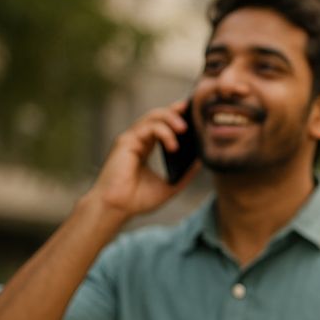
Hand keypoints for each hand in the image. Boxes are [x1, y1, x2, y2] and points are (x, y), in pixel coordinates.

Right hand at [86, 98, 199, 221]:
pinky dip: (164, 133)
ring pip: (153, 117)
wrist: (117, 209)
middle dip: (175, 111)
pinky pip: (148, 128)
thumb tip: (201, 161)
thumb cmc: (137, 200)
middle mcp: (137, 140)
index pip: (161, 124)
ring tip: (185, 129)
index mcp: (145, 147)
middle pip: (157, 116)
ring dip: (171, 119)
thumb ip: (185, 174)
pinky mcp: (126, 142)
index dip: (176, 115)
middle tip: (191, 112)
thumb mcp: (169, 186)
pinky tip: (173, 146)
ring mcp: (131, 140)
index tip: (192, 111)